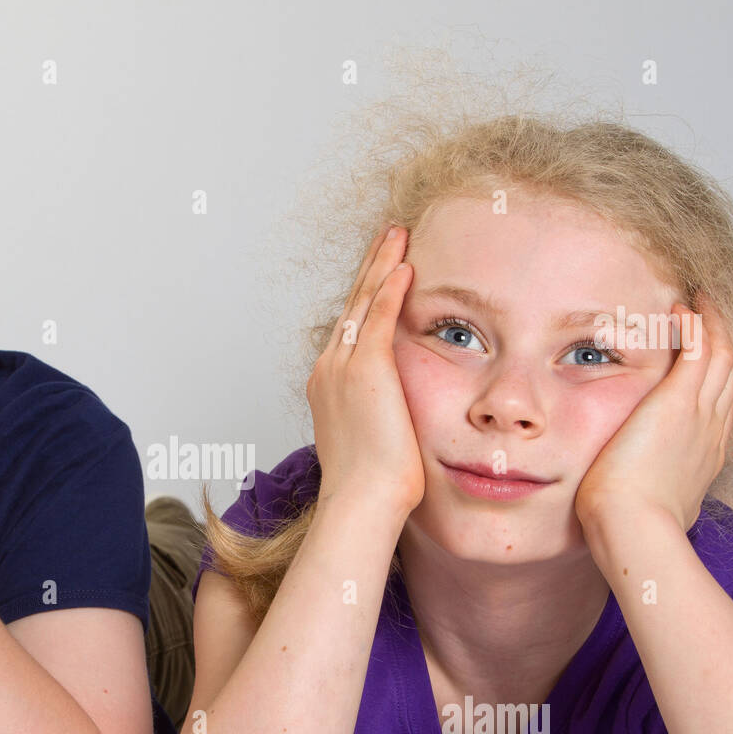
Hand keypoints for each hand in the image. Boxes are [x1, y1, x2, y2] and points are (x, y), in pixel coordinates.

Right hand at [307, 224, 424, 518]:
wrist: (363, 498)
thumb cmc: (371, 484)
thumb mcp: (369, 439)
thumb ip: (378, 412)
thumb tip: (394, 413)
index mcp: (328, 384)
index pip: (350, 327)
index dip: (366, 295)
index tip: (381, 272)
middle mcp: (329, 368)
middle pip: (353, 305)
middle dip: (371, 268)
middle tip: (388, 236)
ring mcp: (343, 367)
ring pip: (363, 302)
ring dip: (381, 265)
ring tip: (398, 235)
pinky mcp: (366, 370)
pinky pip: (378, 317)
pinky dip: (390, 289)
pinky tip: (404, 265)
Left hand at [575, 298, 732, 534]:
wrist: (633, 527)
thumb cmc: (629, 526)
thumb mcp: (648, 507)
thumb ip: (643, 492)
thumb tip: (622, 498)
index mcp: (704, 454)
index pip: (719, 404)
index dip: (714, 378)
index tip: (700, 361)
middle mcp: (710, 429)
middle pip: (729, 374)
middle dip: (720, 342)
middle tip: (706, 316)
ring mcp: (699, 413)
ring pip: (722, 356)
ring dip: (713, 324)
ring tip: (698, 302)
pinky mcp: (678, 401)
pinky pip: (700, 347)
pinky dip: (697, 323)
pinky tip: (682, 305)